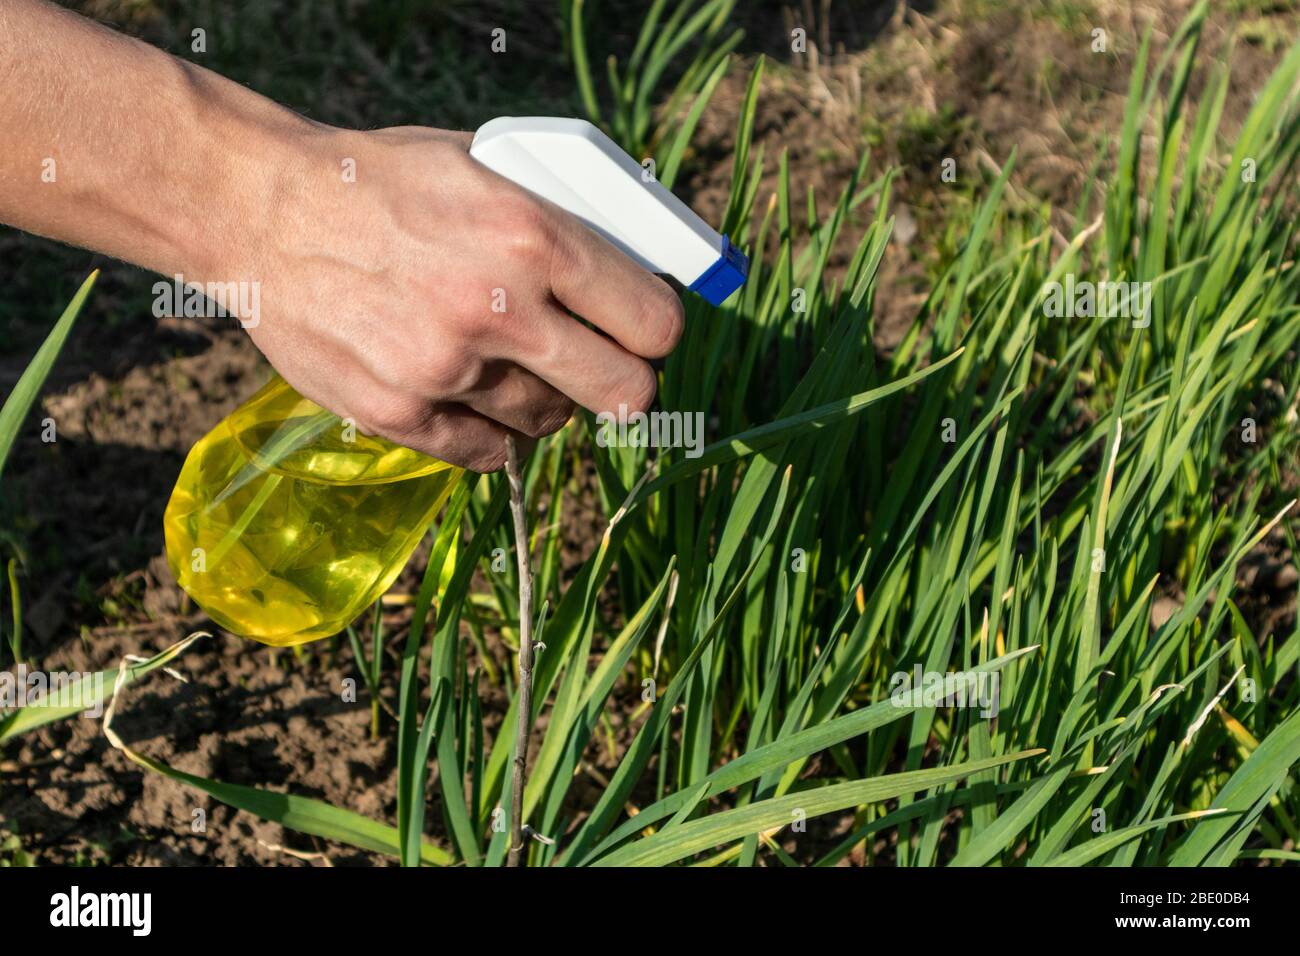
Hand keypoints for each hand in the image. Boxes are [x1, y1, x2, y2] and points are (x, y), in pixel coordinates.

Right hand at [224, 125, 684, 472]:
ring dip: (546, 400)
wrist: (260, 210)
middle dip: (623, 382)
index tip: (643, 331)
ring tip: (510, 363)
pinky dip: (493, 433)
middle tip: (603, 366)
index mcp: (532, 237)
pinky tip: (474, 396)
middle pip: (624, 391)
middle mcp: (499, 309)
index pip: (654, 322)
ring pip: (550, 422)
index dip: (657, 331)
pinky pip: (488, 453)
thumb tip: (628, 269)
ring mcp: (447, 369)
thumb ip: (558, 222)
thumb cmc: (380, 182)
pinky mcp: (400, 413)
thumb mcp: (484, 168)